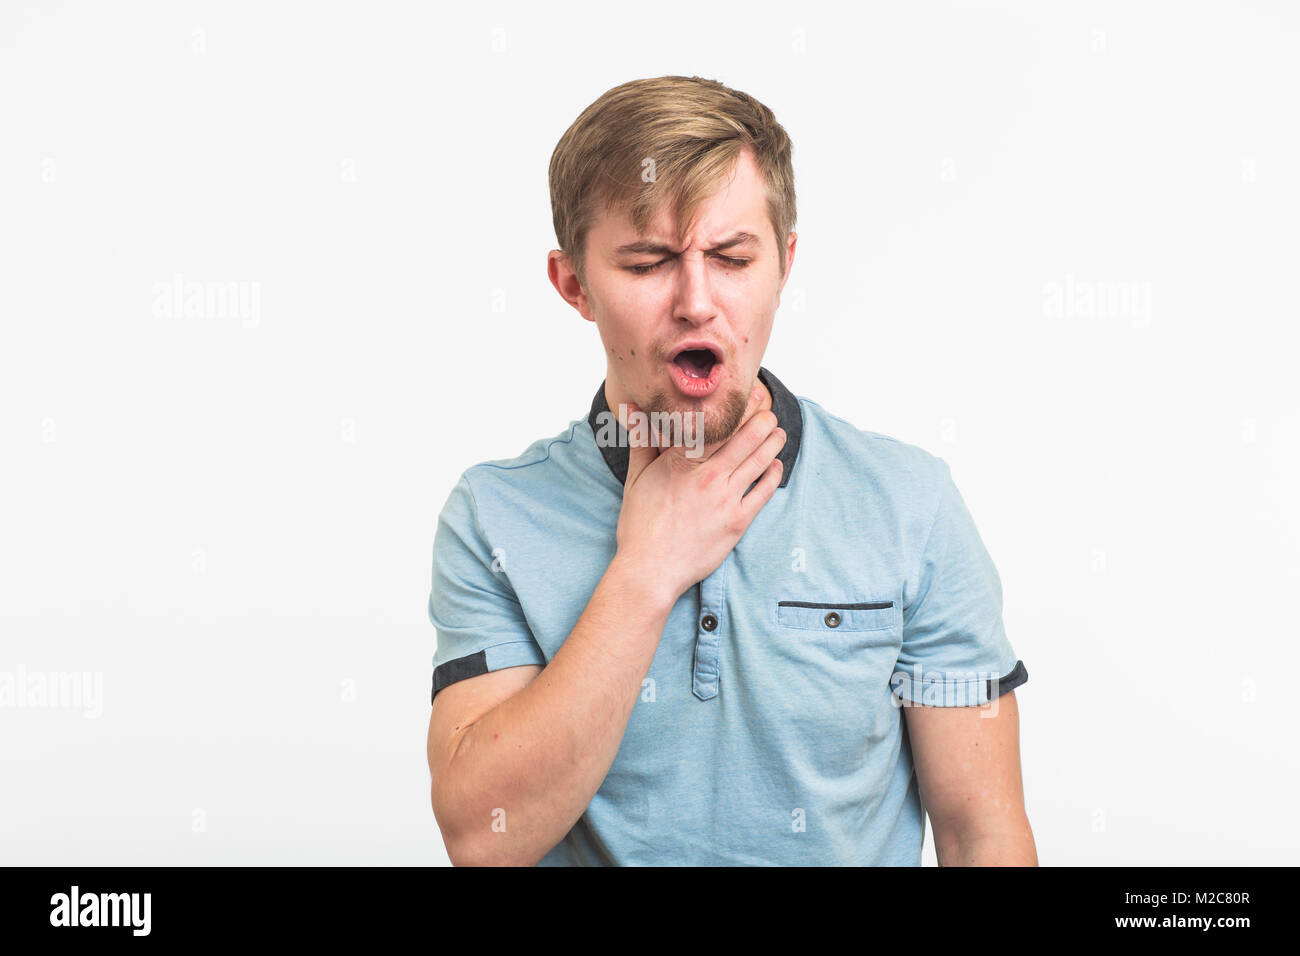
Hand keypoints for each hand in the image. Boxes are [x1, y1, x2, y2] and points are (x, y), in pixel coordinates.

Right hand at [612, 383, 785, 606]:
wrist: (650, 569)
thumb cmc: (640, 525)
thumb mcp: (635, 478)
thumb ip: (641, 440)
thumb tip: (630, 408)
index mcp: (680, 461)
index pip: (716, 424)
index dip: (738, 406)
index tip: (750, 393)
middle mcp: (706, 476)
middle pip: (744, 437)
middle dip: (761, 418)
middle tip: (769, 408)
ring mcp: (725, 499)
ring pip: (758, 460)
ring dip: (772, 442)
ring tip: (778, 431)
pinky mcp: (737, 522)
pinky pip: (763, 491)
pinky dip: (773, 474)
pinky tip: (775, 464)